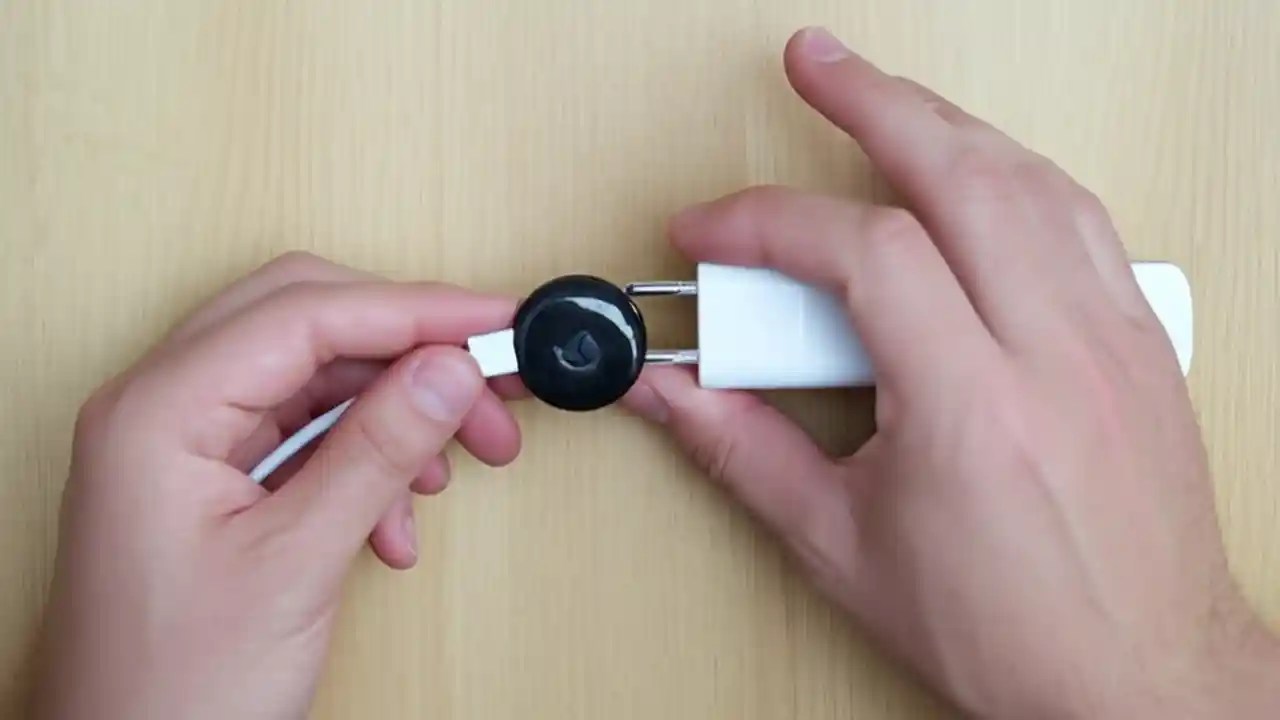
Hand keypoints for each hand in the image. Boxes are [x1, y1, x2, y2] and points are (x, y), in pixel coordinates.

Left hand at [33, 253, 521, 719]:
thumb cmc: (170, 690)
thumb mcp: (294, 563)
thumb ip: (376, 452)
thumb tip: (449, 367)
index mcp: (159, 411)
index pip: (306, 313)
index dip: (414, 309)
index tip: (495, 320)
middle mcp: (164, 409)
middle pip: (309, 324)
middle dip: (408, 349)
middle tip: (489, 383)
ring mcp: (185, 444)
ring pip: (314, 380)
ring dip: (395, 411)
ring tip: (454, 463)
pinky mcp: (211, 481)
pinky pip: (306, 436)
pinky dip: (367, 460)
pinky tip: (397, 520)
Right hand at [627, 28, 1279, 718]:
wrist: (1142, 685)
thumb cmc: (1009, 636)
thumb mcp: (842, 547)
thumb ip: (741, 450)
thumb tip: (671, 394)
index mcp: (972, 407)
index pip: (861, 253)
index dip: (766, 223)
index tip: (709, 233)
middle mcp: (1056, 355)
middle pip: (961, 174)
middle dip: (873, 102)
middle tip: (816, 63)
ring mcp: (1113, 342)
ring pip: (1033, 182)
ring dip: (949, 126)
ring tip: (888, 102)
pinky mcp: (1142, 347)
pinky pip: (1083, 221)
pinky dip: (1017, 176)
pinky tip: (981, 172)